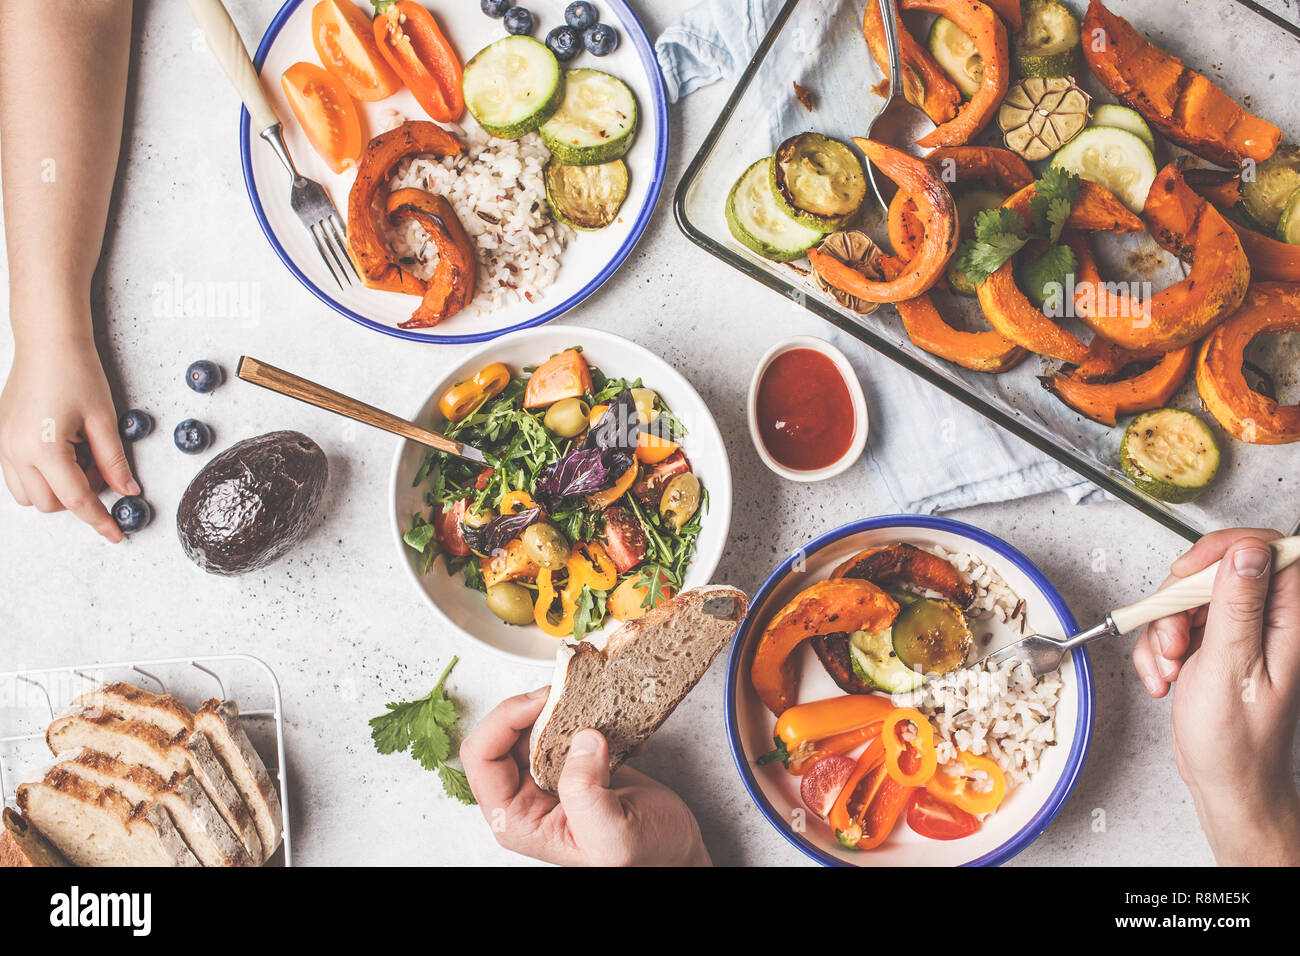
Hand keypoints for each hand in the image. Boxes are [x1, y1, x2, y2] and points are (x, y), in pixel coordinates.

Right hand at [0, 328, 137, 541]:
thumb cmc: (77, 373)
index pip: (77, 500)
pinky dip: (42, 476)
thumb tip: (128, 492)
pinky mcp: (0, 439)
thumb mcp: (105, 420)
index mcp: (44, 450)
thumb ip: (115, 461)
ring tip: (80, 456)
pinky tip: (63, 451)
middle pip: (51, 504)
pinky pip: (17, 477)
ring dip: (58, 489)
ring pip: (30, 495)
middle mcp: (16, 453)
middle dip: (80, 496)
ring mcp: (3, 446)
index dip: (100, 521)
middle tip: (100, 464)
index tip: (116, 535)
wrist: (48, 342)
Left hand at [460, 688, 711, 865]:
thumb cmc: (644, 858)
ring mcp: (550, 775)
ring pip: (534, 723)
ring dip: (562, 706)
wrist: (676, 853)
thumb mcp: (611, 835)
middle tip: (567, 692)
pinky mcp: (576, 760)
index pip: (482, 757)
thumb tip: (581, 739)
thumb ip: (586, 792)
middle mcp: (525, 795)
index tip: (541, 702)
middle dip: (533, 706)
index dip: (504, 721)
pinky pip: (566, 723)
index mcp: (517, 818)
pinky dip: (588, 713)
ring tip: (590, 701)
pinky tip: (616, 726)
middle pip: (503, 732)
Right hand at [1133, 528, 1299, 864]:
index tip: (1191, 571)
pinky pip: (1174, 625)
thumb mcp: (1231, 668)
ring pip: (1188, 599)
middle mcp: (1264, 624)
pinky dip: (1157, 650)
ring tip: (1169, 666)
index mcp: (1286, 624)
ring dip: (1163, 630)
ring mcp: (1237, 635)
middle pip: (1216, 572)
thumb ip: (1238, 605)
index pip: (1269, 552)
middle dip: (1179, 601)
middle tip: (1175, 636)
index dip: (1227, 549)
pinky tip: (1164, 676)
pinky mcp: (1211, 647)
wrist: (1225, 784)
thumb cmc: (1237, 743)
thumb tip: (1248, 552)